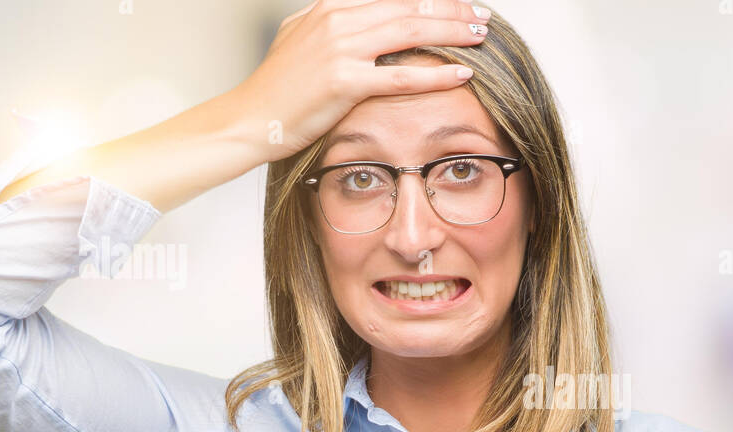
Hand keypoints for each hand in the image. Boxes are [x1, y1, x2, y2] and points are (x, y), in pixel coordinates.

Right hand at [234, 0, 491, 162]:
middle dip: (451, 10)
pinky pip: (401, 77)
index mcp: (330, 7)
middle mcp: (337, 21)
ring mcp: (340, 49)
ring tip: (481, 37)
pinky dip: (436, 73)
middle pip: (408, 7)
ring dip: (451, 33)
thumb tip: (359, 18)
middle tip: (482, 16)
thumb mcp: (301, 39)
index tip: (459, 3)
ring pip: (410, 33)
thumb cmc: (278, 88)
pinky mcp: (344, 83)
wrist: (251, 118)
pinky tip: (462, 73)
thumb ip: (333, 25)